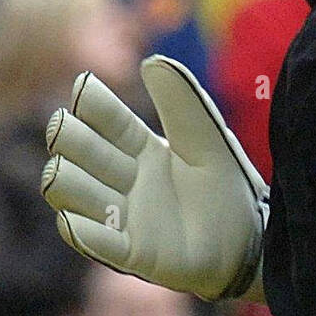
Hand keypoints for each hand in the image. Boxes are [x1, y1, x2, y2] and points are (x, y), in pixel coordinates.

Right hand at [41, 55, 267, 301]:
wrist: (254, 240)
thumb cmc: (227, 189)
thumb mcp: (206, 140)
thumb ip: (182, 103)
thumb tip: (152, 61)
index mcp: (140, 149)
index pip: (106, 121)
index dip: (92, 105)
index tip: (84, 87)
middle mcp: (123, 180)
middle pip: (80, 153)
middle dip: (69, 139)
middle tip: (64, 127)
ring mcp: (124, 217)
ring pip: (75, 194)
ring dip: (66, 182)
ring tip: (61, 170)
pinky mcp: (134, 254)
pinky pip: (100, 244)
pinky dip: (84, 234)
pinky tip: (72, 222)